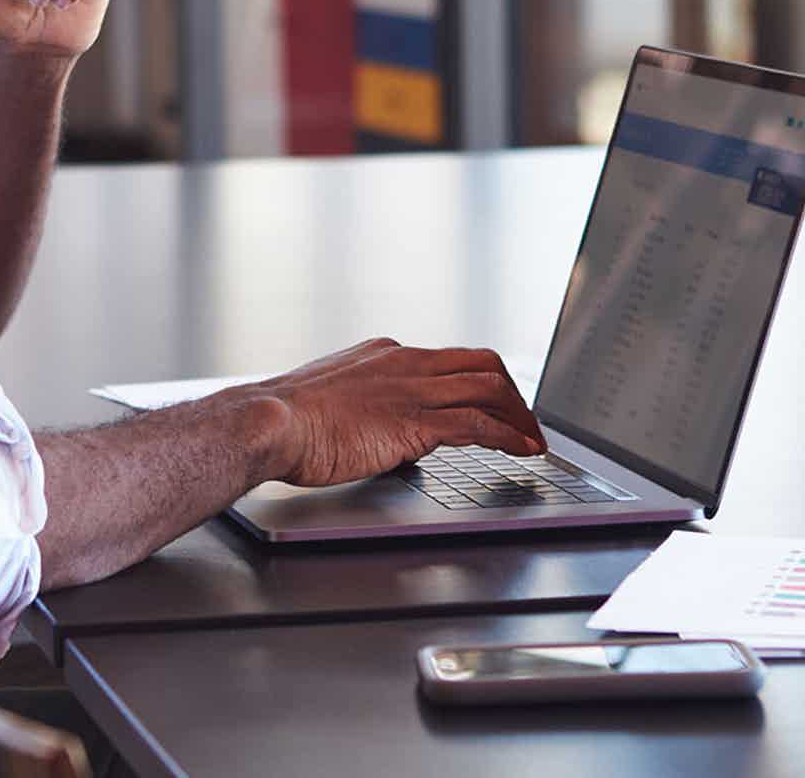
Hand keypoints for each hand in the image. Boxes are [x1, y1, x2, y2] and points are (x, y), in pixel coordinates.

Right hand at [243, 339, 545, 487]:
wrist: (269, 421)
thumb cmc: (286, 420)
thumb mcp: (331, 402)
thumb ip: (363, 410)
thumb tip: (380, 437)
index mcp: (385, 354)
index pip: (450, 359)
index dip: (482, 381)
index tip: (496, 402)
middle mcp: (405, 362)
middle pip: (482, 364)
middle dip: (513, 394)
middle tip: (526, 421)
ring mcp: (411, 389)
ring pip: (489, 388)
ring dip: (520, 415)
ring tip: (534, 440)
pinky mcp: (414, 421)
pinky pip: (478, 423)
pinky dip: (509, 435)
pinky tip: (523, 450)